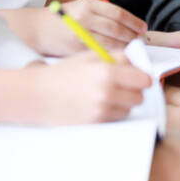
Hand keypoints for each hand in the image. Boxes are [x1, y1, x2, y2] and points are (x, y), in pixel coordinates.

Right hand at [23, 51, 151, 123]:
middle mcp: (106, 93)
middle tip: (122, 87)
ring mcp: (100, 111)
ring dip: (123, 103)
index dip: (142, 78)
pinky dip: (112, 113)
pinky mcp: (94, 123)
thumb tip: (137, 62)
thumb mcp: (89, 57)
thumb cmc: (62, 74)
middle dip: (133, 91)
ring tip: (106, 96)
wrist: (36, 95)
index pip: (143, 79)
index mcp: (107, 72)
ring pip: (129, 109)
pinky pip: (115, 119)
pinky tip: (98, 105)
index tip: (138, 78)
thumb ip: (116, 57)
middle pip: (139, 96)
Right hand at [34, 0, 146, 55]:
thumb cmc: (60, 18)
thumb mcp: (81, 7)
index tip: (142, 27)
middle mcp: (84, 19)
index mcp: (88, 5)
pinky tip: (117, 56)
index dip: (134, 22)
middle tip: (139, 39)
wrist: (36, 29)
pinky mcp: (76, 50)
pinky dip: (112, 55)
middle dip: (132, 36)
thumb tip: (128, 25)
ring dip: (124, 47)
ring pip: (110, 43)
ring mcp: (80, 35)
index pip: (118, 14)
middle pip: (117, 29)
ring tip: (131, 48)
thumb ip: (102, 14)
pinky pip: (100, 53)